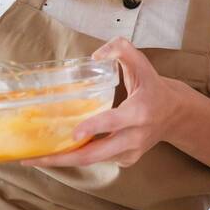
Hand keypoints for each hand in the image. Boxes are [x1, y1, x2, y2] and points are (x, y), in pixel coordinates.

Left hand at [23, 37, 180, 168]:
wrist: (175, 115)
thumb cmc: (153, 87)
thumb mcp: (142, 63)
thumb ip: (121, 49)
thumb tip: (95, 54)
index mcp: (139, 112)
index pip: (114, 121)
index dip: (94, 127)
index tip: (74, 133)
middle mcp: (135, 136)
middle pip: (96, 154)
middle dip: (63, 158)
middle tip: (34, 158)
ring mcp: (130, 151)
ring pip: (93, 160)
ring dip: (63, 160)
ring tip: (35, 158)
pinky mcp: (126, 160)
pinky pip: (98, 160)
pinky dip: (76, 157)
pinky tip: (57, 152)